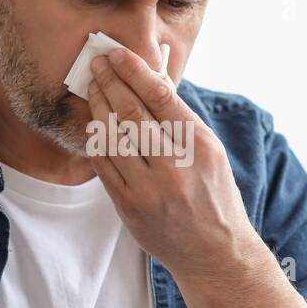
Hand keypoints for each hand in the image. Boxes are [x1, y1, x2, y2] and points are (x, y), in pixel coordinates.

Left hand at [85, 47, 266, 281]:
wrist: (214, 253)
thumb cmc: (214, 195)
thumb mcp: (211, 152)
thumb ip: (181, 120)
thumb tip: (150, 80)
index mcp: (199, 146)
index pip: (160, 96)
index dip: (134, 71)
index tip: (117, 54)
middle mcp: (174, 166)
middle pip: (131, 112)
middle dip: (110, 82)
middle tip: (97, 64)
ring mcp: (149, 189)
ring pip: (112, 136)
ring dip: (97, 107)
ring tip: (92, 88)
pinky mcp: (129, 207)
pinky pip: (103, 165)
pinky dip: (96, 140)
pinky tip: (93, 124)